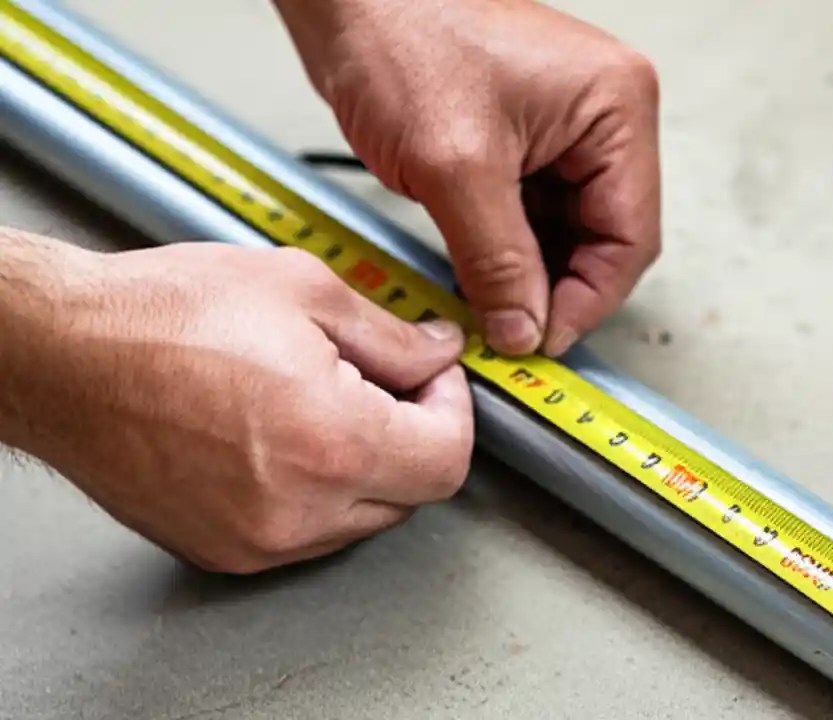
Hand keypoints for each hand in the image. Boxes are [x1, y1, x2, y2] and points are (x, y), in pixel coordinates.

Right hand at [0, 233, 472, 573]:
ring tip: (317, 401)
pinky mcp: (225, 551)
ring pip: (364, 517)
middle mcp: (300, 508)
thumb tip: (436, 353)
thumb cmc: (156, 318)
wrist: (60, 356)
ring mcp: (260, 540)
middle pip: (414, 493)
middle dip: (413, 434)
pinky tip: (281, 435)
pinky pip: (308, 532)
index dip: (453, 409)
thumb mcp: (302, 289)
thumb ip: (393, 333)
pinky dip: (316, 490)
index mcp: (333, 443)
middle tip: (382, 381)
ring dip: (366, 465)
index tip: (434, 379)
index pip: (450, 458)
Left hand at [273, 0, 662, 356]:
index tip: (541, 341)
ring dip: (531, 273)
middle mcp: (603, 116)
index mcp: (616, 108)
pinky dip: (508, 250)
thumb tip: (524, 329)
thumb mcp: (455, 167)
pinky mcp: (525, 137)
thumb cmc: (400, 34)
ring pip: (567, 231)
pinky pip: (533, 212)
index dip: (589, 299)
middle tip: (514, 332)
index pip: (631, 235)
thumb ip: (498, 261)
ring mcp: (565, 127)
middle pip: (606, 236)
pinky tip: (479, 273)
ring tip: (490, 306)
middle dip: (558, 288)